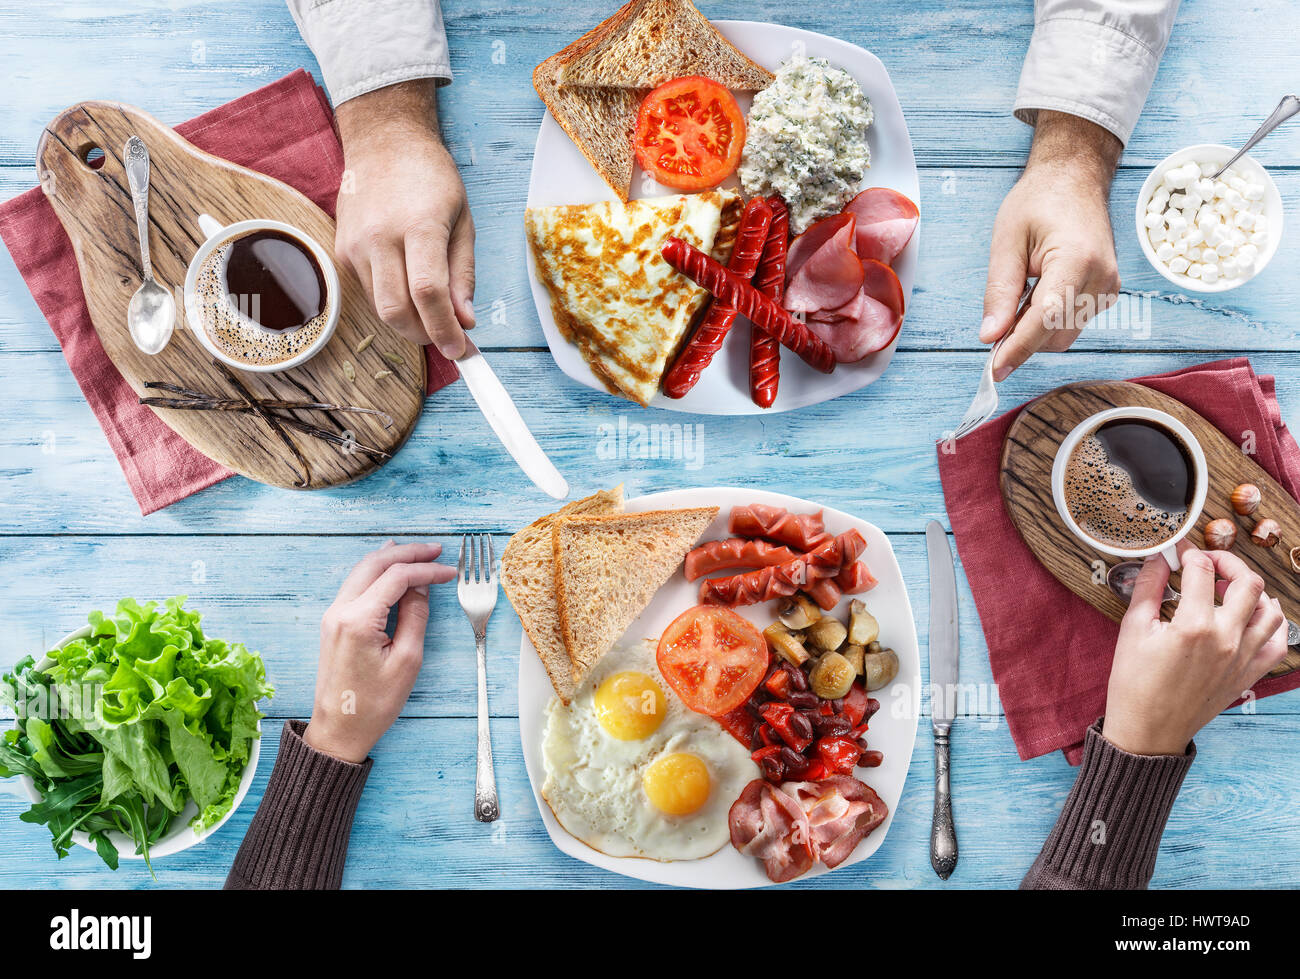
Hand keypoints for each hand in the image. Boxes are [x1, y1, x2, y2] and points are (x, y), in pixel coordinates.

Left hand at [304, 542, 456, 762]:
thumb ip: (415, 616)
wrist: (339, 729)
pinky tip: (390, 567)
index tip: (450, 572)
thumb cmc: (374, 703)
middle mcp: (340, 611)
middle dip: (408, 553)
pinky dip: (376, 571)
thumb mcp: (407, 660)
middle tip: (435, 550)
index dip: (426, 570)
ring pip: (362, 570)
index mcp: (359, 620)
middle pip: (375, 564)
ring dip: (391, 558)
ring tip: (417, 552)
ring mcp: (332, 615)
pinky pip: (355, 584)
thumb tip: (421, 586)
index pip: (397, 577)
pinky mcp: (333, 623)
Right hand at [335, 80, 474, 359]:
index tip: (462, 350)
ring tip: (434, 317)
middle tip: (449, 339)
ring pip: (380, 308)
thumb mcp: (462, 220)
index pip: (428, 294)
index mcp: (418, 226)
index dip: (445, 330)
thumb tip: (466, 321)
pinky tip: (408, 289)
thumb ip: (463, 274)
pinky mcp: (342, 251)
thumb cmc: (431, 178)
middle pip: (396, 311)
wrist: (383, 141)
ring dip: (410, 324)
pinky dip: (393, 302)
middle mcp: (380, 237)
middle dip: (426, 336)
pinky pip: (369, 293)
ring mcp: (355, 245)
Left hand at [980, 111, 1122, 380]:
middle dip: (1021, 340)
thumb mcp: (1006, 242)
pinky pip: (1073, 322)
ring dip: (1033, 331)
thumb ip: (999, 292)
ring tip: (1015, 299)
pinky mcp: (1107, 292)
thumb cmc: (1038, 202)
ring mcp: (1109, 286)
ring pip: (1064, 334)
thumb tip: (989, 336)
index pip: (1045, 319)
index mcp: (1077, 260)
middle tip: (992, 327)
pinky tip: (1034, 296)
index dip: (1017, 348)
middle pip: (1056, 334)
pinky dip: (1047, 321)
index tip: (994, 370)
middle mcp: (1102, 277)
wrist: (1075, 179)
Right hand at [1103, 546, 1288, 755]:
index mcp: (1193, 625)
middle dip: (1227, 562)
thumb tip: (1158, 559)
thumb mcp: (1133, 629)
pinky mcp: (1249, 673)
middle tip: (1207, 561)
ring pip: (1269, 609)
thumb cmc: (1135, 683)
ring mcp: (1243, 657)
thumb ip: (1148, 587)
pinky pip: (1277, 642)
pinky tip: (1250, 615)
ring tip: (1227, 588)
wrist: (1148, 729)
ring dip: (1251, 591)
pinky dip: (1270, 623)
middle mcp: (1226, 638)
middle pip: (1247, 581)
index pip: (1200, 570)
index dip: (1187, 552)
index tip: (1177, 550)